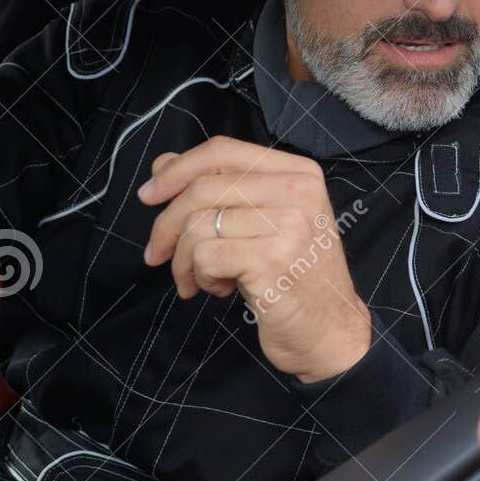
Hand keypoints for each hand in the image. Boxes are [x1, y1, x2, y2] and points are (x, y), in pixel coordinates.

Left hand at [139, 136, 371, 382]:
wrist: (330, 329)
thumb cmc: (294, 276)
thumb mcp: (265, 221)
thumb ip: (221, 189)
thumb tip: (163, 166)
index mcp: (299, 174)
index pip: (223, 151)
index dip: (177, 170)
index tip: (150, 196)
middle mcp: (298, 192)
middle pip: (203, 188)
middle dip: (166, 225)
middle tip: (157, 253)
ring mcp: (288, 224)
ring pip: (197, 226)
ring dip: (184, 260)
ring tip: (202, 279)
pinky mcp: (271, 259)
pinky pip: (203, 256)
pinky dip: (199, 277)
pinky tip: (220, 289)